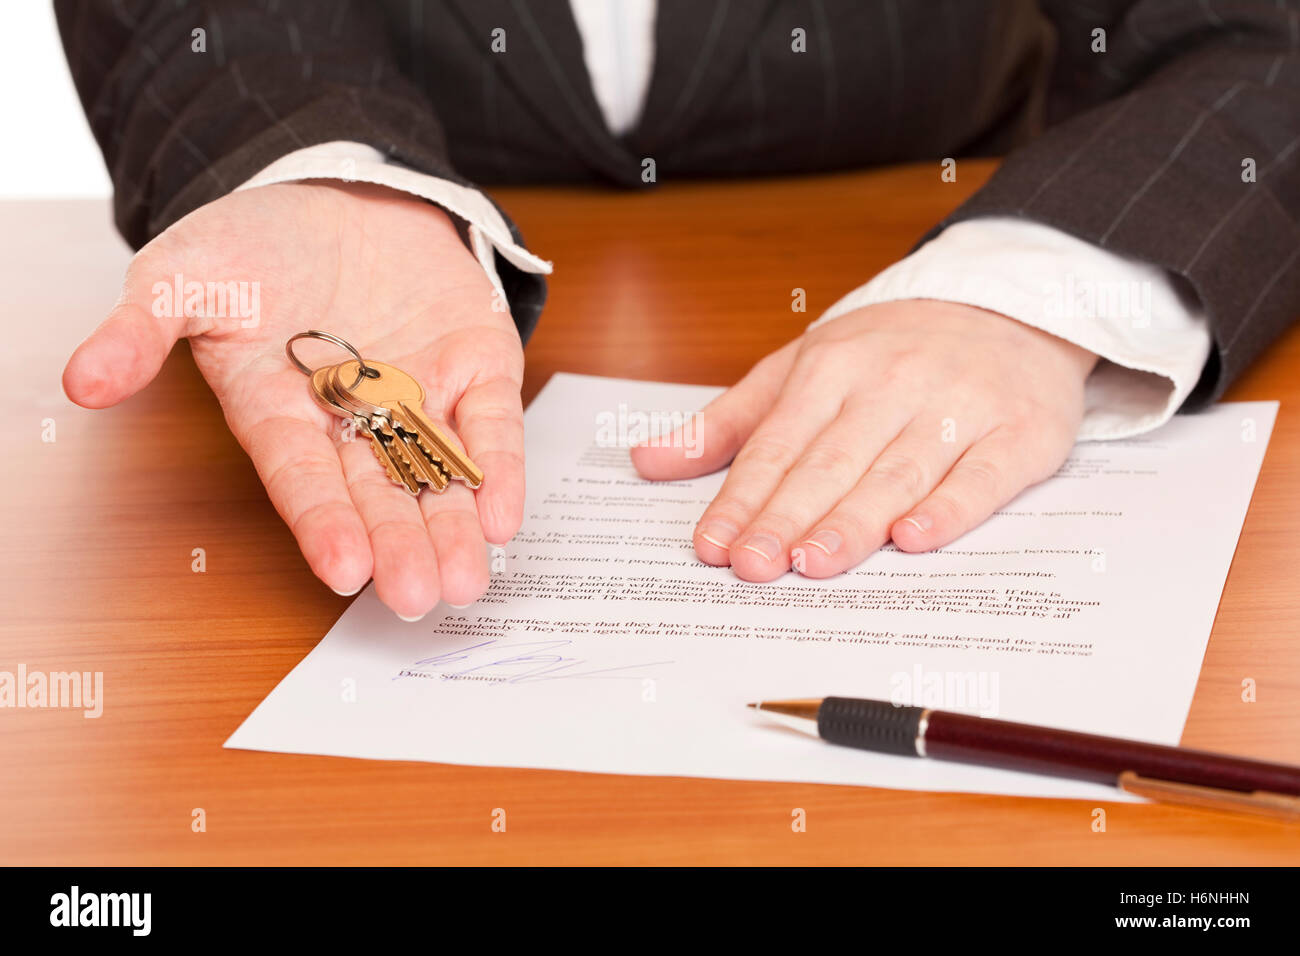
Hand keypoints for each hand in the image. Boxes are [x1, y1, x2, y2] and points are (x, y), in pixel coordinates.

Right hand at [63, 181, 523, 618]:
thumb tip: (82, 382)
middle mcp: (354, 422)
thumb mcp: (185, 275)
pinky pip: (490, 425)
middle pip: (378, 493)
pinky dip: (500, 466)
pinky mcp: (475, 368)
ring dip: (454, 526)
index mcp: (282, 413)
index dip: (323, 521)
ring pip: (439, 475)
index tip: (343, 568)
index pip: (303, 477)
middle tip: (414, 596)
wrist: (339, 191)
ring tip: (465, 579)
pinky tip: (504, 515)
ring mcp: (420, 399)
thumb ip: (142, 328)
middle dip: (398, 543)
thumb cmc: (257, 242)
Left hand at [631, 300, 1096, 579]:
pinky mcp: (1017, 432)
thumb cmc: (890, 349)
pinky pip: (982, 475)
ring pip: (898, 471)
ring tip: (815, 562)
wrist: (1008, 304)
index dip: (743, 499)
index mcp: (831, 369)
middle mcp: (891, 386)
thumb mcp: (801, 367)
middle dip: (788, 516)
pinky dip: (951, 507)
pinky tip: (915, 539)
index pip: (777, 446)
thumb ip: (729, 423)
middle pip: (831, 462)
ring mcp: (957, 408)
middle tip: (755, 566)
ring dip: (855, 519)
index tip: (712, 546)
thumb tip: (648, 462)